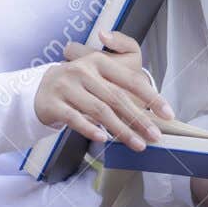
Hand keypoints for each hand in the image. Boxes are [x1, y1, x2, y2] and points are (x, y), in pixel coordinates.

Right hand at [34, 30, 174, 150]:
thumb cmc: (79, 84)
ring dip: (121, 130)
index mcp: (99, 62)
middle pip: (117, 97)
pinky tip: (103, 139)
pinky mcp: (53, 103)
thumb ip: (122, 86)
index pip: (130, 80)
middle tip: (155, 136)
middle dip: (139, 119)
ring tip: (137, 144)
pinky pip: (75, 118)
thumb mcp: (99, 75)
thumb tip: (152, 112)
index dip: (151, 97)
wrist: (39, 89)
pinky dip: (90, 129)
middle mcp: (83, 70)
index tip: (167, 114)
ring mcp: (66, 86)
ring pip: (99, 110)